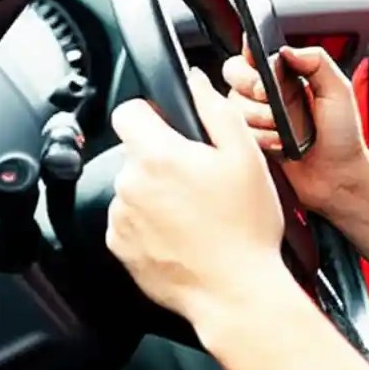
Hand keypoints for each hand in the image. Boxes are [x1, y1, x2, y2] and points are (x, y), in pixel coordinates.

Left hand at [107, 68, 288, 321]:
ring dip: (157, 192)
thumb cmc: (247, 226)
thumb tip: (196, 80)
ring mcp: (122, 218)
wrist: (235, 289)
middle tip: (202, 179)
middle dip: (163, 159)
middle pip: (136, 153)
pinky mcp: (121, 247)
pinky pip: (131, 221)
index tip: (171, 128)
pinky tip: (184, 232)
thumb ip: (217, 111)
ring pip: (134, 188)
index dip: (151, 113)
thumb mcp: (247, 157)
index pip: (128, 111)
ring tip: (196, 211)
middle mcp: (130, 184)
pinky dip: (151, 222)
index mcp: (159, 156)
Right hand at [223, 44, 368, 214]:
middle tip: (270, 100)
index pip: (254, 55)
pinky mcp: (252, 139)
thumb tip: (287, 50)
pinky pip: (235, 131)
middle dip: (249, 87)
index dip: (251, 61)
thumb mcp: (339, 91)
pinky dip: (257, 138)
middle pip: (233, 73)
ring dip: (258, 117)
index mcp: (288, 76)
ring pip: (232, 103)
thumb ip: (317, 62)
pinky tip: (279, 144)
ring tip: (284, 129)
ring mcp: (258, 117)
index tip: (265, 76)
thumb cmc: (343, 137)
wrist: (338, 177)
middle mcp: (270, 93)